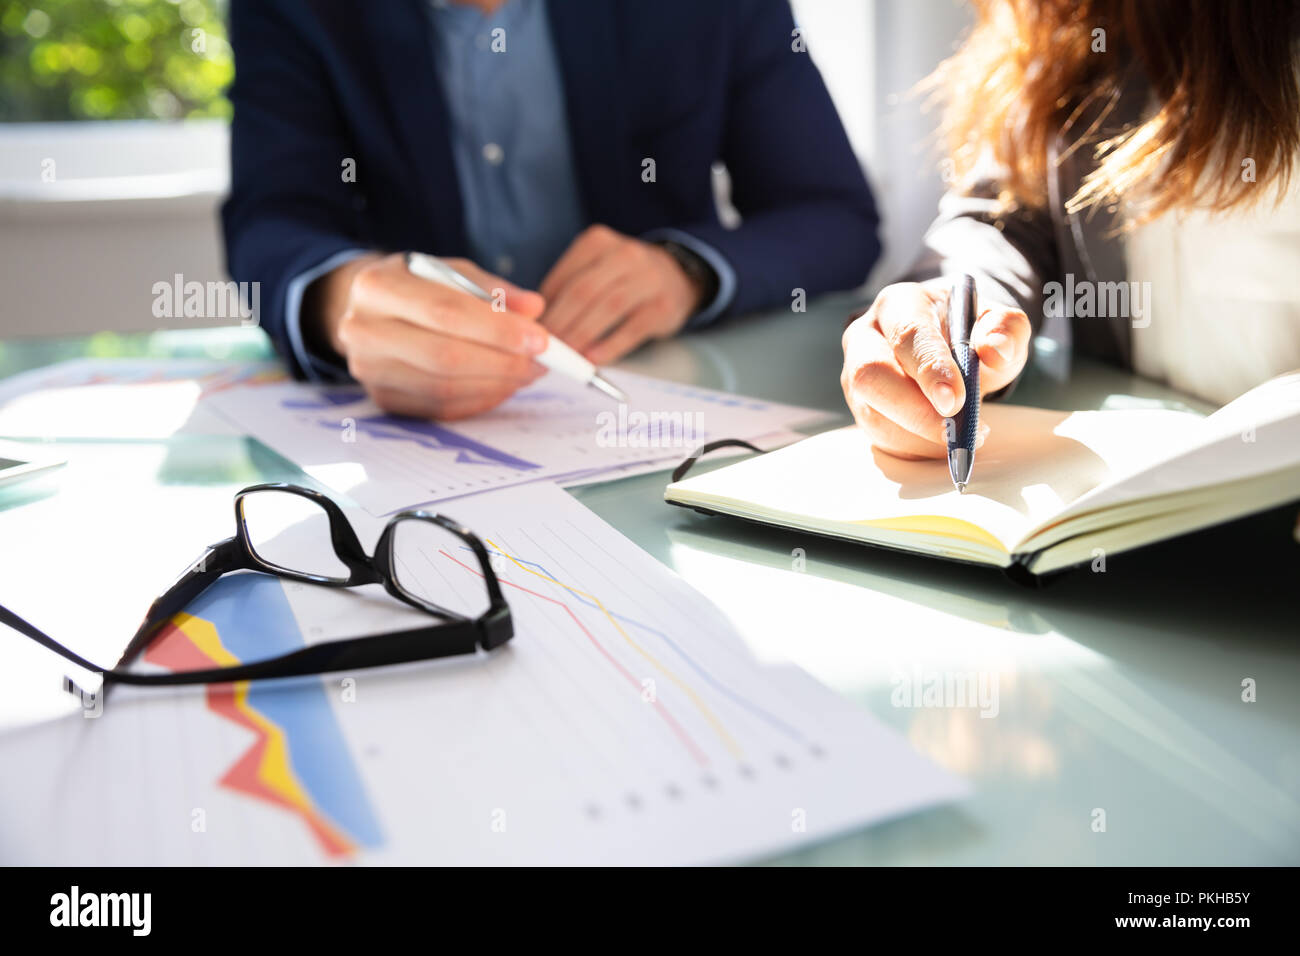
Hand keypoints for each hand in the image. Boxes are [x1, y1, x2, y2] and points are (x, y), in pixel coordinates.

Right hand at [310, 253, 548, 419]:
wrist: (372, 310)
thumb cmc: (419, 286)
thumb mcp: (451, 271)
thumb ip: (492, 289)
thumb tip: (534, 309)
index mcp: (377, 286)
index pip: (445, 312)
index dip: (498, 329)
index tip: (541, 339)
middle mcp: (362, 330)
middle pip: (445, 356)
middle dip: (503, 362)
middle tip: (542, 363)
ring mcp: (368, 370)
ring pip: (445, 388)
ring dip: (497, 385)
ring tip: (529, 373)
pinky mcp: (382, 398)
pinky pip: (440, 408)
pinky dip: (480, 399)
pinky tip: (504, 387)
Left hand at [538, 225, 702, 364]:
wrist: (678, 276)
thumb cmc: (623, 278)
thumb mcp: (596, 269)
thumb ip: (568, 289)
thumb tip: (536, 324)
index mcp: (598, 241)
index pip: (563, 277)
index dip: (544, 308)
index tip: (531, 332)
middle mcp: (624, 254)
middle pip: (583, 291)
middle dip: (560, 323)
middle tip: (544, 348)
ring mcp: (648, 279)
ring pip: (607, 308)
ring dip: (582, 335)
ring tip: (566, 356)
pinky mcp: (663, 306)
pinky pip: (632, 329)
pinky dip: (610, 346)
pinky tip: (593, 358)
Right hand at [840, 280, 1031, 458]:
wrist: (950, 343)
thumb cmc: (970, 331)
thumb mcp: (998, 322)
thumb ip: (1005, 329)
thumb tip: (996, 351)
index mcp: (899, 304)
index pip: (907, 335)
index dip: (929, 369)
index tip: (954, 401)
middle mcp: (865, 336)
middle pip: (871, 375)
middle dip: (915, 411)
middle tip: (955, 433)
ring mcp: (856, 375)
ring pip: (873, 413)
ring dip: (918, 437)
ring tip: (961, 439)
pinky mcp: (862, 408)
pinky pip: (879, 437)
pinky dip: (914, 449)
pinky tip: (943, 445)